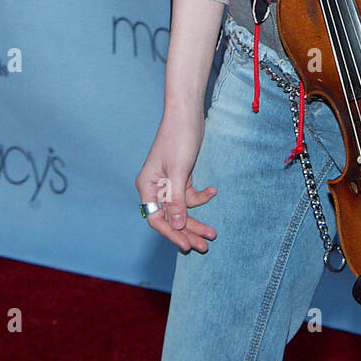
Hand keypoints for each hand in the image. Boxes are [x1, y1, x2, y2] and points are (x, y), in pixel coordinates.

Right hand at [135, 108, 217, 252]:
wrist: (187, 114)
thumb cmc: (179, 139)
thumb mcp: (178, 171)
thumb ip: (176, 200)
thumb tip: (175, 226)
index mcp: (148, 187)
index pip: (157, 219)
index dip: (172, 234)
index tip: (187, 245)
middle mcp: (156, 187)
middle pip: (171, 217)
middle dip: (188, 231)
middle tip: (205, 246)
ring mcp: (169, 182)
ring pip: (182, 209)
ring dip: (197, 219)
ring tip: (213, 233)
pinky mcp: (181, 176)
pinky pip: (189, 195)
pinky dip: (201, 196)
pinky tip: (213, 190)